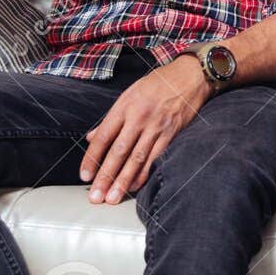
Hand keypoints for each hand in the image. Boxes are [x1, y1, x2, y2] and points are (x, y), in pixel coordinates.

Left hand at [79, 54, 209, 203]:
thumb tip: (91, 138)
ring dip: (123, 181)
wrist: (191, 76)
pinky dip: (145, 174)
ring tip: (112, 198)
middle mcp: (139, 117)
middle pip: (118, 152)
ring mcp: (157, 126)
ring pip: (136, 158)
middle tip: (96, 196)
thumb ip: (111, 118)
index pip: (103, 136)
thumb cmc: (158, 84)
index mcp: (125, 106)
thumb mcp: (130, 94)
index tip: (84, 176)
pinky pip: (155, 157)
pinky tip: (135, 186)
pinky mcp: (172, 133)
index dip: (92, 158)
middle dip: (105, 176)